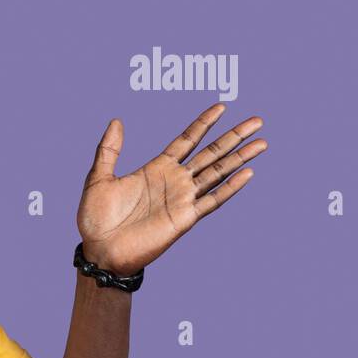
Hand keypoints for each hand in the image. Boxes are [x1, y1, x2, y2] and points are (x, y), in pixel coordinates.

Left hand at [76, 103, 266, 276]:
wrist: (99, 250)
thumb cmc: (95, 218)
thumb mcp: (98, 178)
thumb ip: (109, 149)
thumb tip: (116, 121)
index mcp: (156, 168)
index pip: (187, 140)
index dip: (203, 124)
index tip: (221, 107)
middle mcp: (174, 181)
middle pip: (211, 153)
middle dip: (233, 137)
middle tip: (257, 121)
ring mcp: (182, 199)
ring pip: (218, 172)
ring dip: (240, 158)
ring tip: (261, 143)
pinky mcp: (185, 218)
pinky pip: (212, 200)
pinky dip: (230, 187)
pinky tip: (247, 173)